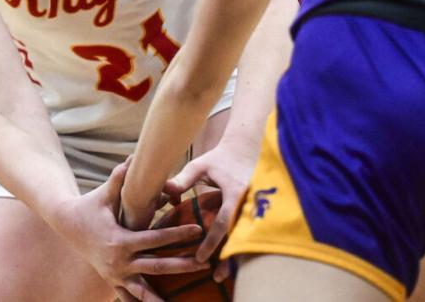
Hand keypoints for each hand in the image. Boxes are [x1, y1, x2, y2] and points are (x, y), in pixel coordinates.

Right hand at [51, 160, 208, 301]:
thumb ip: (120, 177)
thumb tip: (133, 156)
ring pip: (144, 291)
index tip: (198, 230)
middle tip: (204, 264)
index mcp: (120, 240)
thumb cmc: (90, 205)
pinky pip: (129, 298)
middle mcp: (119, 261)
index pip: (155, 239)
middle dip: (182, 265)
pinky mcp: (112, 281)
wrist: (67, 224)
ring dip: (162, 298)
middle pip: (157, 266)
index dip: (177, 234)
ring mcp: (115, 275)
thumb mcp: (104, 193)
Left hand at [163, 141, 258, 273]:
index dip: (212, 241)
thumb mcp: (200, 166)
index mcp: (235, 192)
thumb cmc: (220, 158)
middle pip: (240, 237)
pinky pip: (251, 234)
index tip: (200, 256)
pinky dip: (242, 248)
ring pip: (248, 239)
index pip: (224, 221)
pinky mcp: (259, 212)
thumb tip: (165, 192)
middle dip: (229, 258)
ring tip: (224, 276)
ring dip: (237, 258)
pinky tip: (234, 263)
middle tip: (216, 276)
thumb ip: (183, 180)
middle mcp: (249, 203)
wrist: (247, 149)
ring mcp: (257, 209)